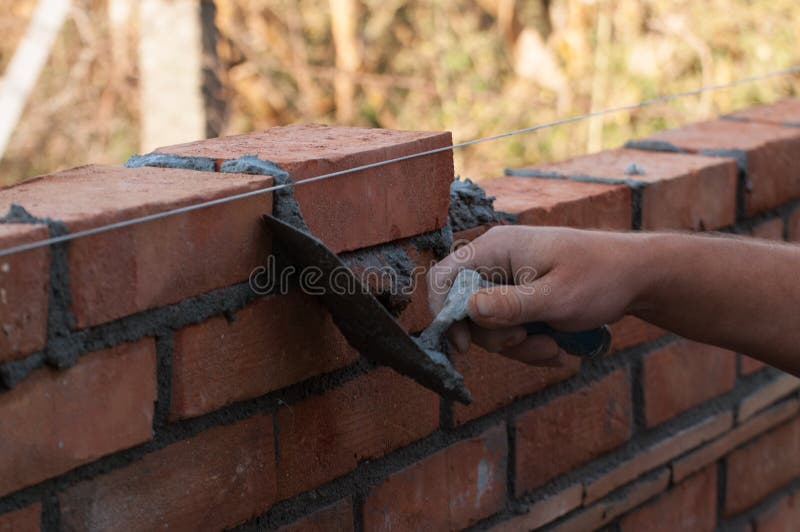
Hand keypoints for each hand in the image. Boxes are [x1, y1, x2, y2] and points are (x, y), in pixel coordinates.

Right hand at [427, 226, 646, 364]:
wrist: (638, 277)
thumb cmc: (601, 277)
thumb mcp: (557, 297)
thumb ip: (510, 305)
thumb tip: (467, 309)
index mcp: (496, 248)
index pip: (443, 277)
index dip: (444, 313)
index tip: (464, 345)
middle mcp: (496, 262)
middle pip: (467, 311)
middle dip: (496, 337)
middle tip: (527, 341)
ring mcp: (509, 281)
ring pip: (490, 327)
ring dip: (519, 346)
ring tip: (554, 345)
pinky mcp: (522, 298)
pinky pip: (510, 331)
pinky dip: (530, 345)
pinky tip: (557, 346)